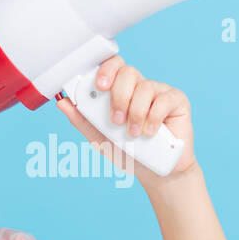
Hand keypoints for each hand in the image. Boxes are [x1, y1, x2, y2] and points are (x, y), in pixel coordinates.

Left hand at [55, 56, 197, 183]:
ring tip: (133, 133)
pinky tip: (149, 132)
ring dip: (135, 113)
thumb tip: (62, 103)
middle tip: (116, 119)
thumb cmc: (129, 152)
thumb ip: (82, 120)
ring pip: (145, 87)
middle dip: (119, 95)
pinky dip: (153, 118)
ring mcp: (159, 92)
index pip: (113, 67)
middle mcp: (140, 86)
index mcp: (121, 90)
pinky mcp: (177, 101)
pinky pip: (163, 100)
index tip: (99, 86)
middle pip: (129, 72)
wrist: (156, 172)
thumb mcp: (100, 138)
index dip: (106, 70)